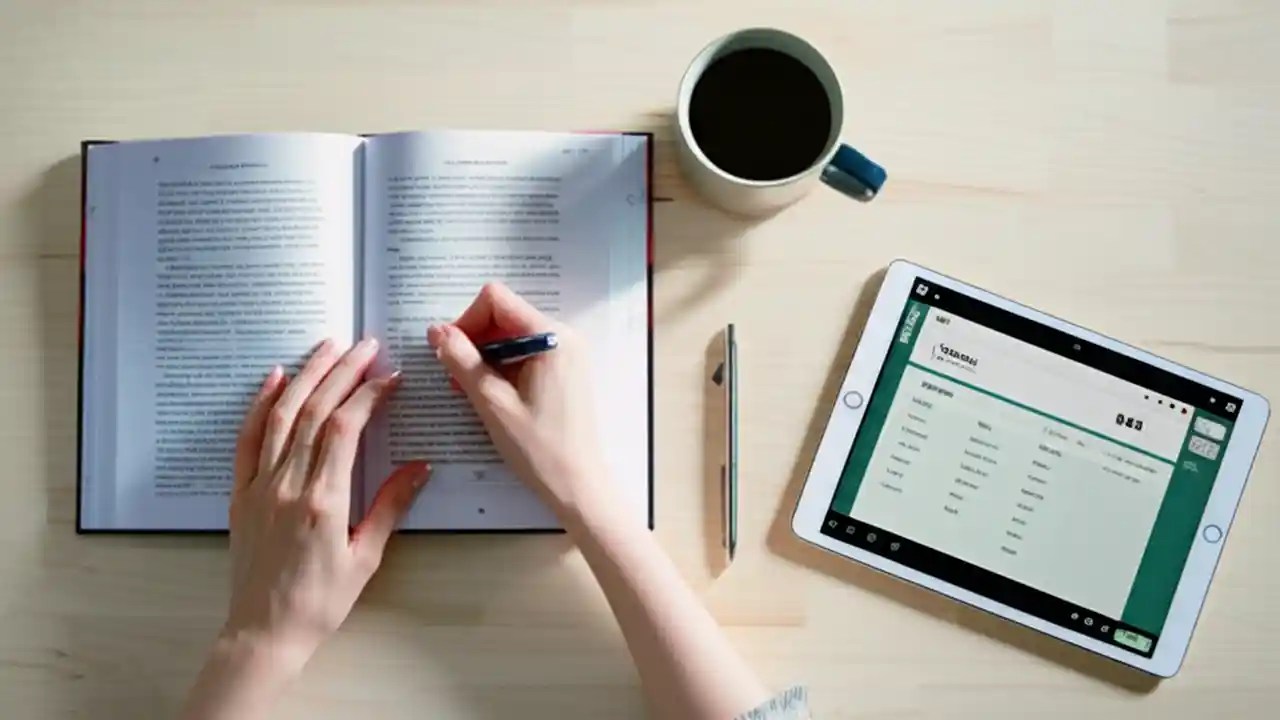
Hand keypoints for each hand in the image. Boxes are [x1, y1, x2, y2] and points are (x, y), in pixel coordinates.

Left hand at [223, 337, 428, 668]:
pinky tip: (274, 378)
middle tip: (365, 345)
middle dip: (342, 372)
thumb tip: (419, 468)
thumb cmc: (319, 603)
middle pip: (315, 412)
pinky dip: (261, 404)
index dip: (368, 395)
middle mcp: (288, 485)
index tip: (390, 377)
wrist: (264, 632)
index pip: (346, 428)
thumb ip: (390, 507)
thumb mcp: (366, 557)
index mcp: (323, 501)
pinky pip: (248, 439)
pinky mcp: (241, 493)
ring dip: (305, 376)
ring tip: (327, 347)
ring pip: (282, 416)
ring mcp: (260, 486)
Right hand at [427, 283, 611, 520]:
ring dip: (486, 356)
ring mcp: (567, 353)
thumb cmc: (539, 448)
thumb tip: (436, 331)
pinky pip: (526, 353)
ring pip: (512, 335)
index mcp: (551, 337)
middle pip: (504, 315)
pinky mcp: (565, 369)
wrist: (579, 485)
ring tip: (469, 389)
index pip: (496, 299)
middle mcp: (563, 336)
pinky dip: (503, 366)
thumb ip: (462, 360)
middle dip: (474, 340)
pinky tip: (491, 394)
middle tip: (455, 376)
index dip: (466, 320)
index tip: (450, 352)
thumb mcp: (492, 402)